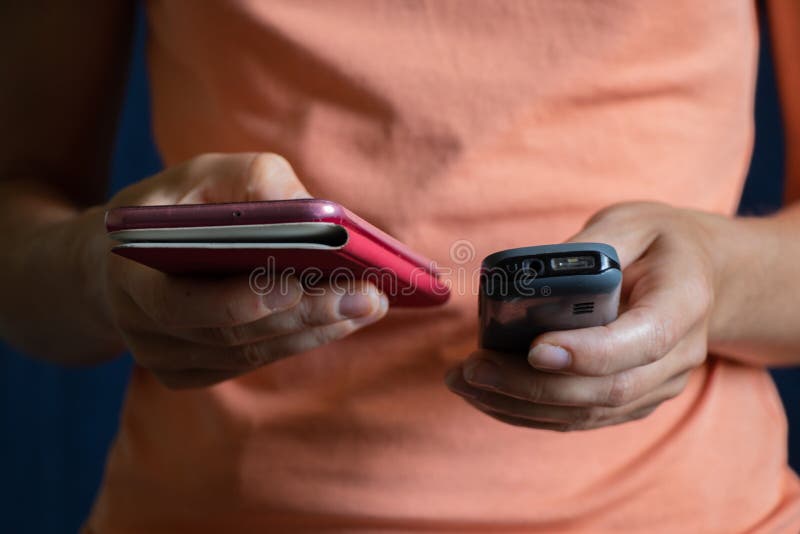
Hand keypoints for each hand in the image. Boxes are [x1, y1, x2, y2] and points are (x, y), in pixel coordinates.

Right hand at [104, 153, 387, 388]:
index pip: (187, 303)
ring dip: (316, 331)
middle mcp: (143, 329)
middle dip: (306, 315)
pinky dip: (301, 340)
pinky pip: (253, 362)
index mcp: (131, 277)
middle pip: (233, 335)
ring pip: (252, 354)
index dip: (247, 297)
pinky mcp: (192, 372)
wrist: (123, 259)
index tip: (303, 281)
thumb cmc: (171, 208)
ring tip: (369, 305)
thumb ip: (252, 182)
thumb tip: (316, 214)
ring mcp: (167, 359)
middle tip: (368, 296)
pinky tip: (341, 319)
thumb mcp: (201, 175)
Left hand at [446, 202, 722, 430]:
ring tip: (463, 383)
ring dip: (518, 405)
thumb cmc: (659, 244)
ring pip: (586, 414)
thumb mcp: (632, 223)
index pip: (642, 340)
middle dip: (531, 386)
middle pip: (606, 389)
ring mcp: (656, 386)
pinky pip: (579, 418)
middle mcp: (677, 356)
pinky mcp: (630, 401)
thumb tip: (534, 275)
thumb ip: (592, 245)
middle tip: (472, 368)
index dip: (588, 351)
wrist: (700, 279)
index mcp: (684, 303)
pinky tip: (485, 396)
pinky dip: (528, 413)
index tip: (532, 348)